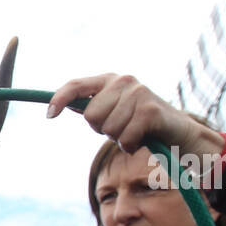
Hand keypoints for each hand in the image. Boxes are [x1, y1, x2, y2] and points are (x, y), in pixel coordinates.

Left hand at [47, 73, 225, 157]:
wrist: (176, 131)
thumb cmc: (138, 123)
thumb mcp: (112, 111)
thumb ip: (90, 106)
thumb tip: (56, 106)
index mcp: (109, 80)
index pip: (76, 85)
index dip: (59, 99)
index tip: (49, 115)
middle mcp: (122, 81)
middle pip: (91, 116)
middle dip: (102, 129)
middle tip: (120, 127)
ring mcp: (138, 93)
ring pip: (108, 129)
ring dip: (119, 138)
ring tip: (133, 132)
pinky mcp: (150, 110)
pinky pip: (125, 137)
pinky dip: (131, 145)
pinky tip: (141, 139)